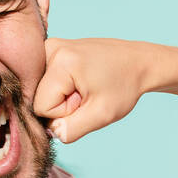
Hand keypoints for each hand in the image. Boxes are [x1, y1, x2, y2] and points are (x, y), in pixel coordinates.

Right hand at [32, 37, 153, 142]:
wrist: (139, 62)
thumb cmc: (124, 86)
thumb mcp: (101, 115)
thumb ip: (71, 130)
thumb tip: (48, 132)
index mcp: (60, 61)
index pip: (41, 107)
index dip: (64, 113)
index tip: (86, 100)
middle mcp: (50, 47)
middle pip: (38, 97)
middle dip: (62, 104)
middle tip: (87, 93)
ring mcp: (50, 45)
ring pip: (41, 89)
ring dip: (62, 95)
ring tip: (86, 86)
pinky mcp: (52, 48)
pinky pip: (46, 80)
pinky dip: (61, 86)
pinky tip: (80, 80)